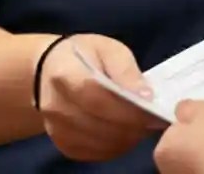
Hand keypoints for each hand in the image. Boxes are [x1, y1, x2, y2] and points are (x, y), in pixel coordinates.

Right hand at [38, 34, 163, 160]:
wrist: (51, 69)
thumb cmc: (86, 55)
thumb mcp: (109, 49)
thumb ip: (126, 71)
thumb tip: (146, 96)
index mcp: (65, 74)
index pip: (95, 97)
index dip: (125, 109)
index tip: (150, 111)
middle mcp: (54, 105)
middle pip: (96, 124)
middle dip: (129, 127)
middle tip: (152, 122)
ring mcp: (54, 127)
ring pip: (96, 143)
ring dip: (124, 140)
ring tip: (141, 128)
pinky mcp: (61, 143)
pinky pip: (90, 153)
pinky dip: (112, 148)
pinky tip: (125, 136)